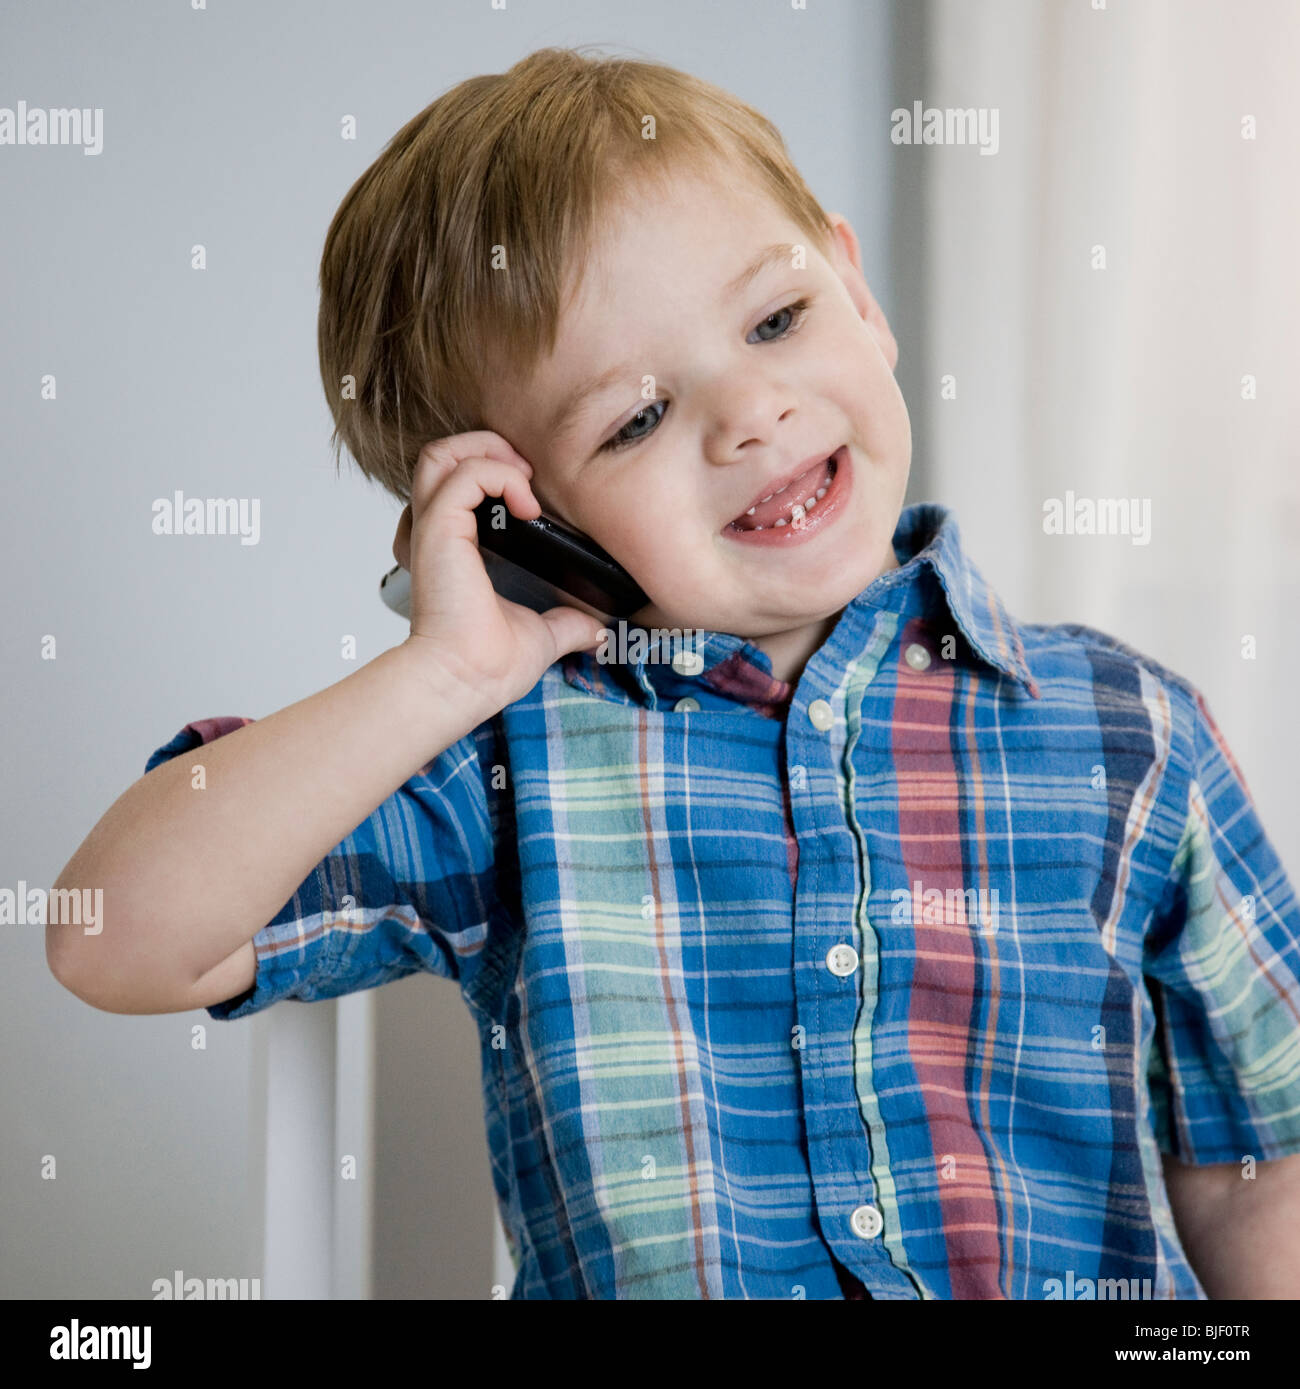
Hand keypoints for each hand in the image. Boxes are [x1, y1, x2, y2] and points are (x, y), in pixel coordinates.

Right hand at [391, 431, 606, 711]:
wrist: (467, 681)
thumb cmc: (486, 666)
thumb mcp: (540, 634)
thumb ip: (566, 624)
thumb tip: (597, 630)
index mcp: (453, 550)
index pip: (456, 486)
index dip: (492, 474)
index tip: (532, 497)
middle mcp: (436, 534)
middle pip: (444, 457)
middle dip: (489, 448)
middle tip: (528, 476)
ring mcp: (433, 529)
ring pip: (443, 454)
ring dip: (489, 451)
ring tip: (524, 478)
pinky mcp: (439, 529)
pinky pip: (464, 473)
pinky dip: (499, 474)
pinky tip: (528, 504)